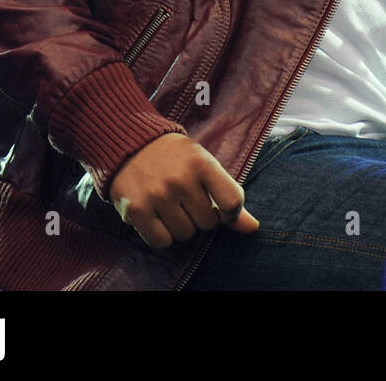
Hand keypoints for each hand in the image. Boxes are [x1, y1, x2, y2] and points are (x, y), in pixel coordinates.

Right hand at [108, 133, 258, 247]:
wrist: (132, 144)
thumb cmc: (177, 159)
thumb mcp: (205, 167)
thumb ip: (229, 196)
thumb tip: (253, 229)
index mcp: (202, 163)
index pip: (233, 201)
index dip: (231, 213)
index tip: (222, 209)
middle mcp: (180, 179)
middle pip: (208, 223)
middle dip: (202, 218)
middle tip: (189, 202)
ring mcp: (157, 195)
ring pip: (185, 234)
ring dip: (182, 227)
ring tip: (172, 208)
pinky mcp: (136, 209)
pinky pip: (162, 241)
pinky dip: (163, 235)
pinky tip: (158, 218)